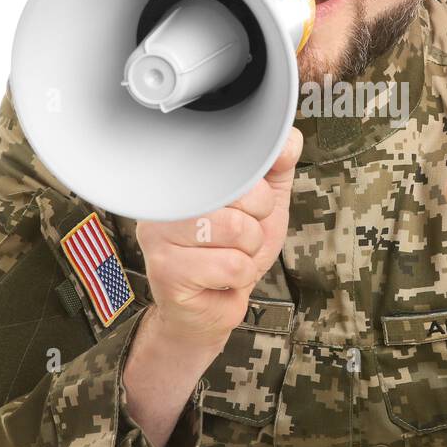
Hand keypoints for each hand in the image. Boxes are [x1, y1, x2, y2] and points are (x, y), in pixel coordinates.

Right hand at [133, 126, 302, 349]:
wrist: (210, 307)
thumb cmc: (232, 251)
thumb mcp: (263, 205)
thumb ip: (276, 168)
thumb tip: (288, 139)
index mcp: (185, 175)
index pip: (239, 163)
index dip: (258, 194)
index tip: (242, 210)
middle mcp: (165, 198)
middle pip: (241, 194)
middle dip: (255, 226)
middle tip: (235, 241)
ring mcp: (158, 234)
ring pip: (236, 229)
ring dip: (247, 253)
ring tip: (226, 258)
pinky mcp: (166, 271)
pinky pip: (231, 266)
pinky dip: (239, 278)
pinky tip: (218, 281)